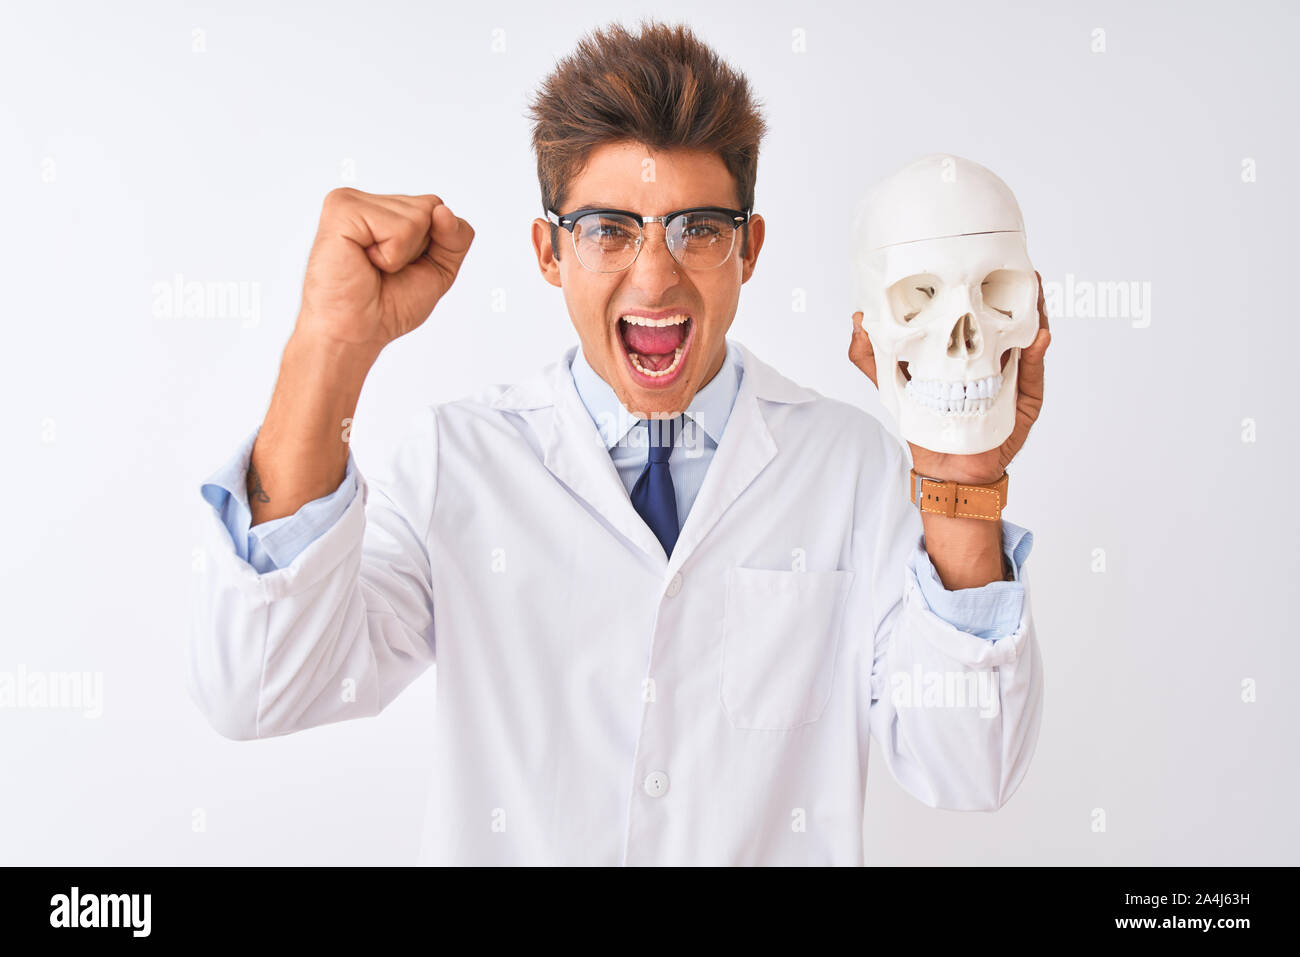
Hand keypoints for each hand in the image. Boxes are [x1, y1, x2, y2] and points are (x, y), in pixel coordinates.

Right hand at [296, 187, 474, 353]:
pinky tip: (365, 261)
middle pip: (432, 207)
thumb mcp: (440, 270)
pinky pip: (398, 227)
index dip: (435, 245)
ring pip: (419, 216)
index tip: (404, 267)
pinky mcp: (342, 209)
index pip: (438, 208)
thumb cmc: (387, 305)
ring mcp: (353, 201)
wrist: (356, 331)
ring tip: (373, 267)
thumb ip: (456, 237)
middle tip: (385, 270)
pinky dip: (391, 256)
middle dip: (420, 249)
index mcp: (387, 211)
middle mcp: (369, 202)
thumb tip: (443, 210)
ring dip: (402, 255)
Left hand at [849, 271, 1051, 484]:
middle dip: (1014, 287)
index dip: (978, 281)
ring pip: (1028, 334)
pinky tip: (1039, 333)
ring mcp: (1012, 372)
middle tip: (1017, 263)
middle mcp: (991, 353)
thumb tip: (857, 319)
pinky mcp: (1026, 396)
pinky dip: (1038, 350)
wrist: (948, 466)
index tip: (976, 255)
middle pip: (1008, 313)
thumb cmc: (926, 422)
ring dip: (1035, 309)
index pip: (973, 306)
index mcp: (962, 346)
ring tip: (1035, 286)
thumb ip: (871, 355)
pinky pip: (1035, 369)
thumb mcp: (892, 384)